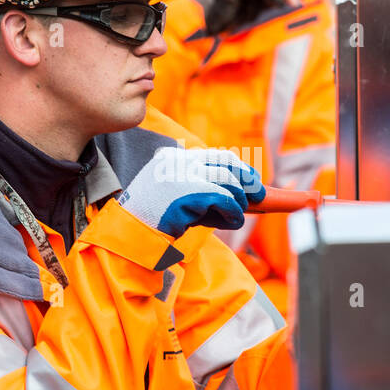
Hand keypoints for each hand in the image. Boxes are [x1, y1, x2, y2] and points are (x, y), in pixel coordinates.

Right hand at [118, 147, 264, 238]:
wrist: (131, 233)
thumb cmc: (151, 220)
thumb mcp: (171, 195)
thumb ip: (196, 187)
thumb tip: (235, 192)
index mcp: (172, 158)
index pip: (214, 155)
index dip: (237, 167)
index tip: (250, 178)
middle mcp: (179, 161)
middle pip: (226, 161)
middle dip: (246, 177)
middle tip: (258, 193)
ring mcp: (184, 175)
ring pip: (228, 181)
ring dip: (238, 200)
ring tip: (237, 214)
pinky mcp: (190, 193)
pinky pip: (224, 199)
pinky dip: (233, 211)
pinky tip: (234, 221)